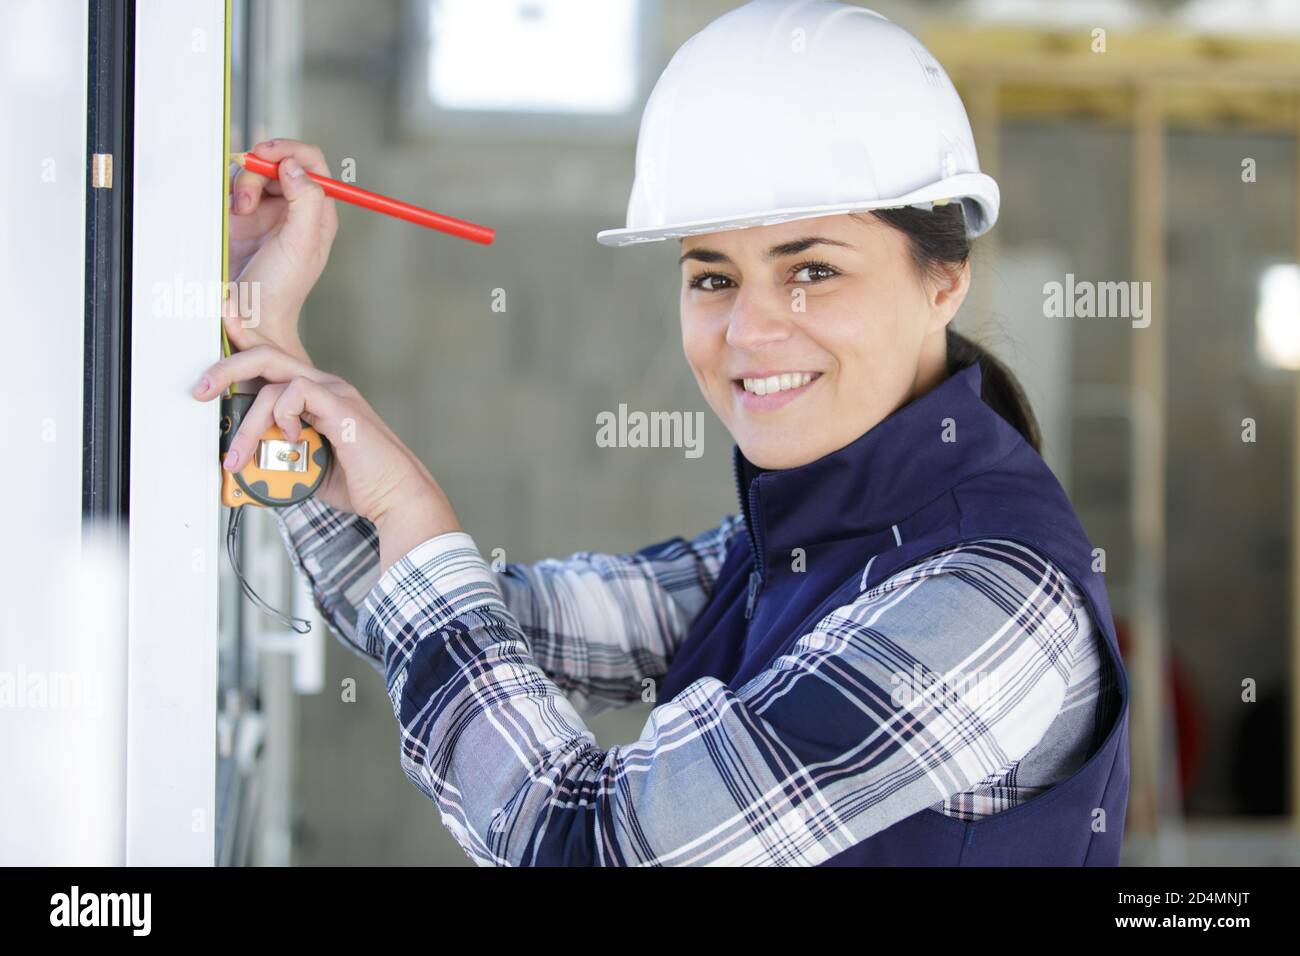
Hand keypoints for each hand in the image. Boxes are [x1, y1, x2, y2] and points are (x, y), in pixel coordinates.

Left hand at [192, 344, 460, 570]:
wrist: (395, 497)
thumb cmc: (359, 485)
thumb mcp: (304, 468)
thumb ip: (279, 455)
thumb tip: (244, 465)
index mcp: (317, 397)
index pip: (273, 361)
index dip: (245, 341)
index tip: (220, 327)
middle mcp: (326, 387)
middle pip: (266, 357)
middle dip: (227, 367)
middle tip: (200, 390)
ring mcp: (335, 393)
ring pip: (272, 385)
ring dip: (247, 425)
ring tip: (237, 457)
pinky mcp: (340, 406)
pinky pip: (295, 393)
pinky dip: (282, 416)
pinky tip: (291, 440)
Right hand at [226, 138, 338, 362]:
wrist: (249, 315)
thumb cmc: (282, 288)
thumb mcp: (301, 244)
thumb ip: (306, 201)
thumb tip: (294, 166)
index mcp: (316, 212)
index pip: (311, 163)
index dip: (292, 151)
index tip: (271, 155)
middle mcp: (292, 208)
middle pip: (278, 162)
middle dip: (261, 169)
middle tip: (249, 193)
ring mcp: (264, 212)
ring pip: (252, 172)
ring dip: (243, 183)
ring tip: (241, 209)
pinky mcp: (239, 219)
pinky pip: (232, 188)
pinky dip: (229, 192)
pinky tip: (232, 214)